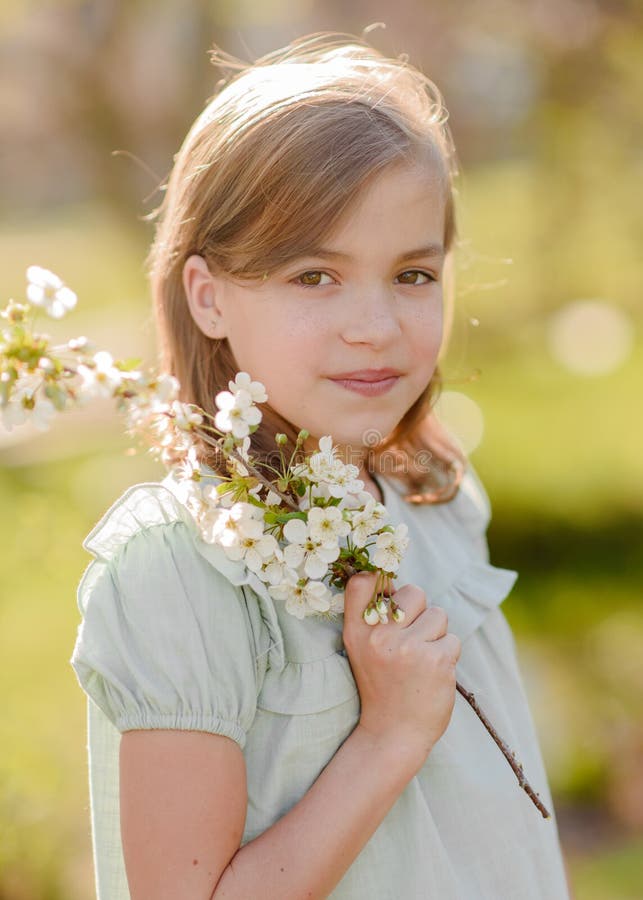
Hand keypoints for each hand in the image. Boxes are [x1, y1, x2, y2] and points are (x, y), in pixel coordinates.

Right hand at [342, 571, 460, 765]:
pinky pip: (453, 639)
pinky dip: (448, 654)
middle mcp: (379, 636)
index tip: (389, 594)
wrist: (393, 733)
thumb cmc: (382, 684)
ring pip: (438, 614)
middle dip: (420, 612)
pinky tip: (433, 674)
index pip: (362, 582)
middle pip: (414, 592)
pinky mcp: (436, 660)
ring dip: (437, 635)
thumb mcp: (362, 649)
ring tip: (421, 660)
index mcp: (356, 631)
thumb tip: (393, 583)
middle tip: (411, 641)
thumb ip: (372, 617)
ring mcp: (408, 648)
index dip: (381, 579)